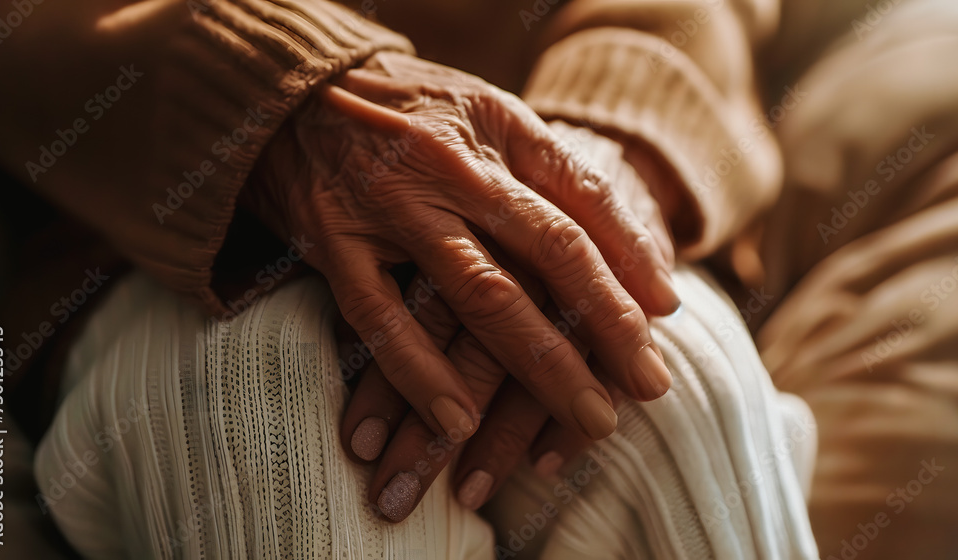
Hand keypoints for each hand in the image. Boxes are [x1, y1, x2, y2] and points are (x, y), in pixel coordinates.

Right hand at [339, 122, 677, 520]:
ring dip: (543, 363)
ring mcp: (392, 207)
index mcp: (499, 128)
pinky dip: (421, 375)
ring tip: (591, 418)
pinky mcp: (334, 244)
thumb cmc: (406, 111)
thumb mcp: (484, 113)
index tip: (666, 312)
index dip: (633, 256)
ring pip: (482, 293)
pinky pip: (381, 320)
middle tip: (652, 384)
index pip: (584, 195)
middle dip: (609, 323)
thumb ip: (550, 171)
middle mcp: (454, 167)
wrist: (290, 91)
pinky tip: (459, 424)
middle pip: (550, 250)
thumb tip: (633, 250)